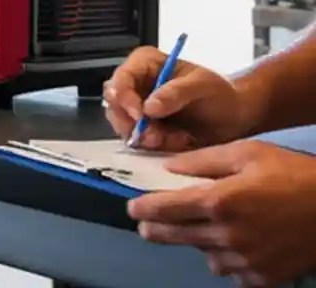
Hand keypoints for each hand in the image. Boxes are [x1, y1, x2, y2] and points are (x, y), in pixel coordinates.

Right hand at [103, 46, 255, 150]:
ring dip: (147, 137)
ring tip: (176, 139)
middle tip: (155, 136)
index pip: (122, 77)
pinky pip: (136, 140)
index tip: (140, 116)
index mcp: (146, 63)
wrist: (234, 119)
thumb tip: (149, 106)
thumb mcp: (203, 86)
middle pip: (114, 103)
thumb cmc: (220, 95)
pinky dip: (155, 146)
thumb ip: (176, 92)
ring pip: (122, 125)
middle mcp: (135, 84)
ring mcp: (136, 107)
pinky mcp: (142, 128)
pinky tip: (178, 141)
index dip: (124, 97)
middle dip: (132, 123)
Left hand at [128, 141, 315, 285]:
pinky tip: (239, 243)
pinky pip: (231, 271)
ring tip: (209, 227)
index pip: (164, 210)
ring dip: (199, 243)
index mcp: (218, 203)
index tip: (134, 209)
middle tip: (149, 225)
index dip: (143, 210)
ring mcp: (244, 261)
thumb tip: (168, 167)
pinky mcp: (262, 278)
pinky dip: (229, 259)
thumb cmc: (293, 174)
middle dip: (157, 229)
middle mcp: (226, 236)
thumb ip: (202, 160)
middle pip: (175, 236)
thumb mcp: (247, 153)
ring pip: (204, 255)